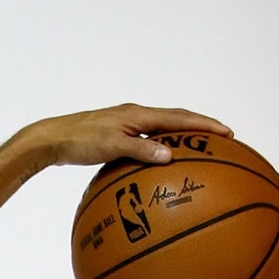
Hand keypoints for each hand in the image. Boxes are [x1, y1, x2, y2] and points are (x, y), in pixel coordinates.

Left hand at [22, 102, 232, 171]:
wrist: (51, 139)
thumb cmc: (78, 141)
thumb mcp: (111, 145)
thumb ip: (140, 149)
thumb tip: (170, 155)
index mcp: (138, 114)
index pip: (180, 117)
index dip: (204, 124)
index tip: (227, 132)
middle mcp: (135, 115)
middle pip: (176, 120)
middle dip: (200, 128)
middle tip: (222, 139)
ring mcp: (126, 125)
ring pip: (161, 130)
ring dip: (181, 137)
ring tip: (198, 150)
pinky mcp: (116, 136)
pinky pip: (146, 141)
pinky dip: (159, 150)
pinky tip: (160, 165)